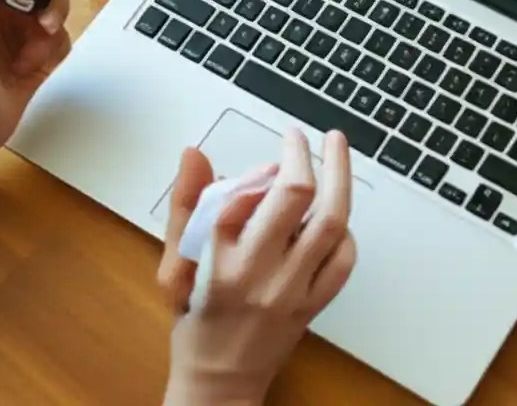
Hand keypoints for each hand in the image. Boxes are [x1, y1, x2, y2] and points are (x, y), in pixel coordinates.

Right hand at [158, 130, 357, 405]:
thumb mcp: (173, 266)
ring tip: (336, 149)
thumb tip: (194, 154)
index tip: (261, 160)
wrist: (220, 382)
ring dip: (339, 179)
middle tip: (301, 135)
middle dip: (302, 155)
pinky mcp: (316, 304)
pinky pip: (343, 259)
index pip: (240, 199)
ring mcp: (294, 291)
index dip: (255, 172)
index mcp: (220, 265)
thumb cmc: (194, 322)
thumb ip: (186, 206)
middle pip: (295, 198)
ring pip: (330, 223)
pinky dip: (344, 228)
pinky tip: (335, 213)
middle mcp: (261, 276)